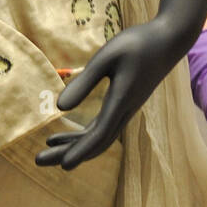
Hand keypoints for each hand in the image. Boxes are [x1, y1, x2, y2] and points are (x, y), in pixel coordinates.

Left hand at [37, 18, 184, 168]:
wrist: (168, 40)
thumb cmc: (137, 44)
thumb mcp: (106, 58)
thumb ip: (84, 82)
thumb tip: (59, 108)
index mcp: (121, 101)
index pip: (99, 134)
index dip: (80, 150)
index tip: (63, 165)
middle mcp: (124, 111)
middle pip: (95, 142)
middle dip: (67, 152)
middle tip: (38, 161)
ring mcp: (125, 109)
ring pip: (97, 136)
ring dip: (72, 144)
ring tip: (46, 149)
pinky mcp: (123, 103)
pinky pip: (101, 127)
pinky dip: (81, 133)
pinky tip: (61, 133)